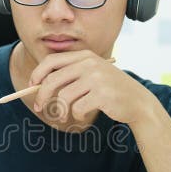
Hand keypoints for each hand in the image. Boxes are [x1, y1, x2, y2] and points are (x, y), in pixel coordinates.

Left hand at [30, 49, 154, 124]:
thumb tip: (36, 85)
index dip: (38, 73)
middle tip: (38, 108)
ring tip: (67, 115)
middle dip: (41, 96)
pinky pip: (77, 109)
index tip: (32, 85)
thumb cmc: (110, 90)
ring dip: (62, 110)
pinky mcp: (102, 94)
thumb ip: (69, 75)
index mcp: (85, 55)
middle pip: (53, 80)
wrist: (138, 102)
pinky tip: (85, 114)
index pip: (52, 60)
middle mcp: (90, 64)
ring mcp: (97, 78)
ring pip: (64, 97)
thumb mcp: (91, 75)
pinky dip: (77, 116)